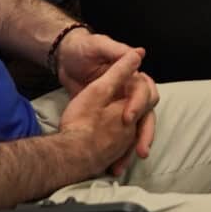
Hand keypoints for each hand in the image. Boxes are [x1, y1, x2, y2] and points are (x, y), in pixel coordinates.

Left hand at [56, 41, 155, 170]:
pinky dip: (118, 151)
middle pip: (146, 115)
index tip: (128, 117)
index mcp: (131, 76)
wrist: (64, 59)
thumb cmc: (82, 49)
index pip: (144, 92)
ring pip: (135, 129)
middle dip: (145, 133)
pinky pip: (119, 136)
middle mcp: (129, 92)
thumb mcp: (97, 46)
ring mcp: (120, 106)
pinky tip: (112, 165)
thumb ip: (116, 51)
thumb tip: (138, 53)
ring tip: (125, 165)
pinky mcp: (109, 117)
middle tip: (141, 150)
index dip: (139, 104)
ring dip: (133, 147)